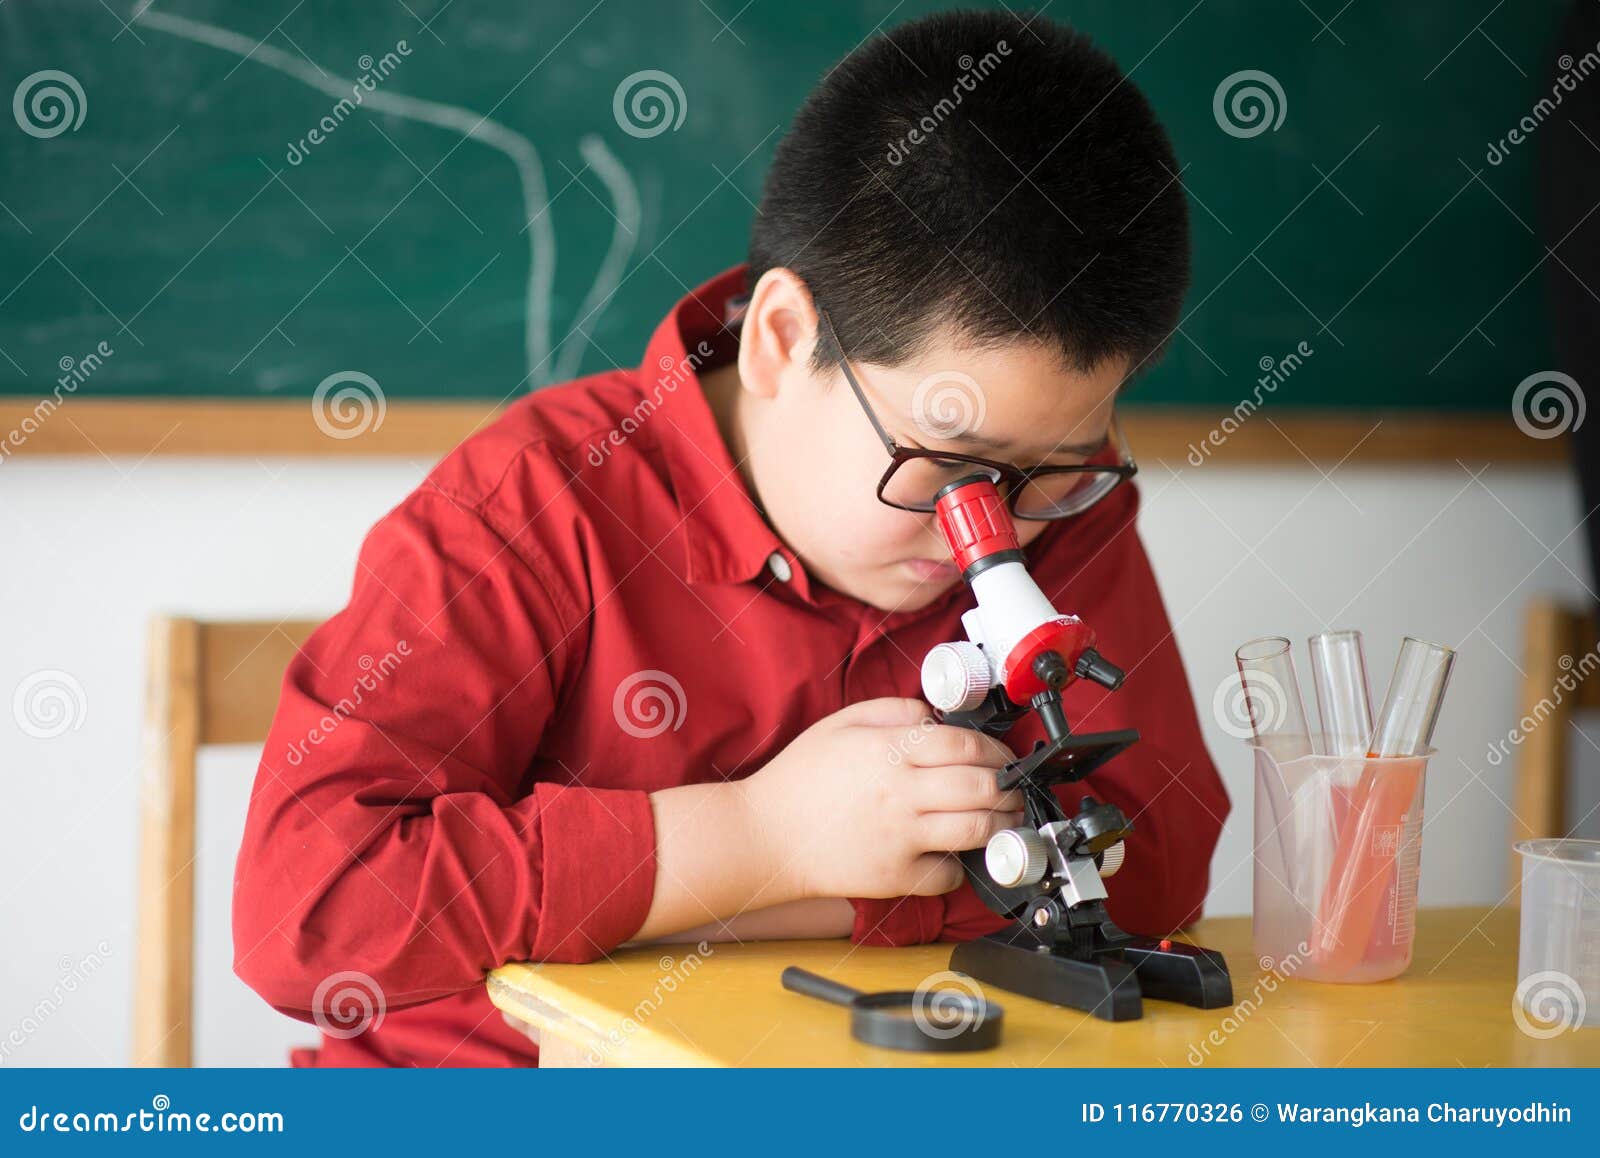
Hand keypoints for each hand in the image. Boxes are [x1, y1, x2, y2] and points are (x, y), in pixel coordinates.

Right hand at [739, 697, 1021, 901]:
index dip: (994, 750)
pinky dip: (960, 866)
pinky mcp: (895, 876)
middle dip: (1008, 787)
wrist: (764, 835)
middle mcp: (901, 794)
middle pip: (981, 787)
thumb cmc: (800, 778)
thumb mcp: (841, 724)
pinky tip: (954, 853)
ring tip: (1002, 819)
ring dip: (1000, 824)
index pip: (964, 746)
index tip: (1001, 756)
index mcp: (889, 752)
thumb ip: (893, 711)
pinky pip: (947, 875)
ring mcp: (901, 838)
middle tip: (1013, 788)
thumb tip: (935, 717)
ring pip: (976, 830)